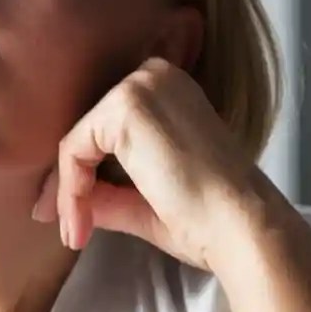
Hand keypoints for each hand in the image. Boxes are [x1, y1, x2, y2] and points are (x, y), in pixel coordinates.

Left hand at [31, 57, 284, 270]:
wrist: (240, 226)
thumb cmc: (209, 220)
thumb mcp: (147, 203)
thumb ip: (110, 194)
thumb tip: (72, 201)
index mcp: (168, 93)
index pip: (107, 132)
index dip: (85, 179)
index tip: (78, 224)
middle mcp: (155, 76)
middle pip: (89, 133)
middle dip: (73, 186)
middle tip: (72, 232)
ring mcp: (141, 87)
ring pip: (78, 142)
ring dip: (71, 194)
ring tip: (77, 235)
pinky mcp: (126, 107)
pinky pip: (74, 150)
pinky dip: (71, 191)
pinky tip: (81, 224)